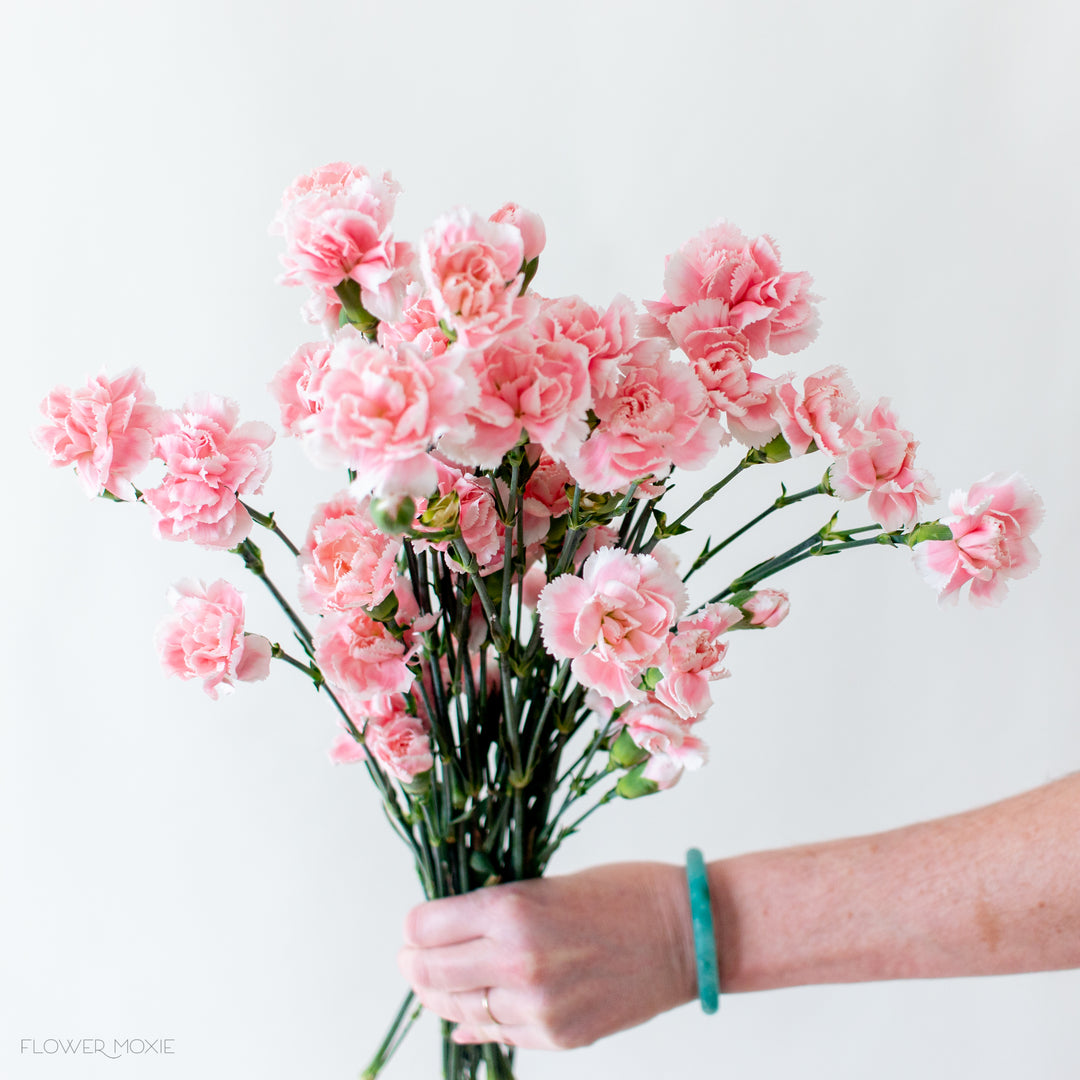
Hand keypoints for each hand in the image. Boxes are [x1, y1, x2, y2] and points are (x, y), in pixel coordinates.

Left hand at [397, 862, 696, 1049]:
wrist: (688, 934)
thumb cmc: (624, 893)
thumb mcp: (549, 885)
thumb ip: (496, 910)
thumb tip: (443, 932)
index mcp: (512, 911)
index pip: (424, 928)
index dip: (415, 926)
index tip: (417, 925)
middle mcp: (516, 963)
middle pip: (428, 974)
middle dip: (414, 964)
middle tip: (414, 956)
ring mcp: (536, 1008)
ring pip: (457, 1011)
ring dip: (441, 996)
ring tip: (440, 983)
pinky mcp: (558, 1037)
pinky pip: (497, 1035)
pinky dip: (478, 1022)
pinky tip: (474, 1010)